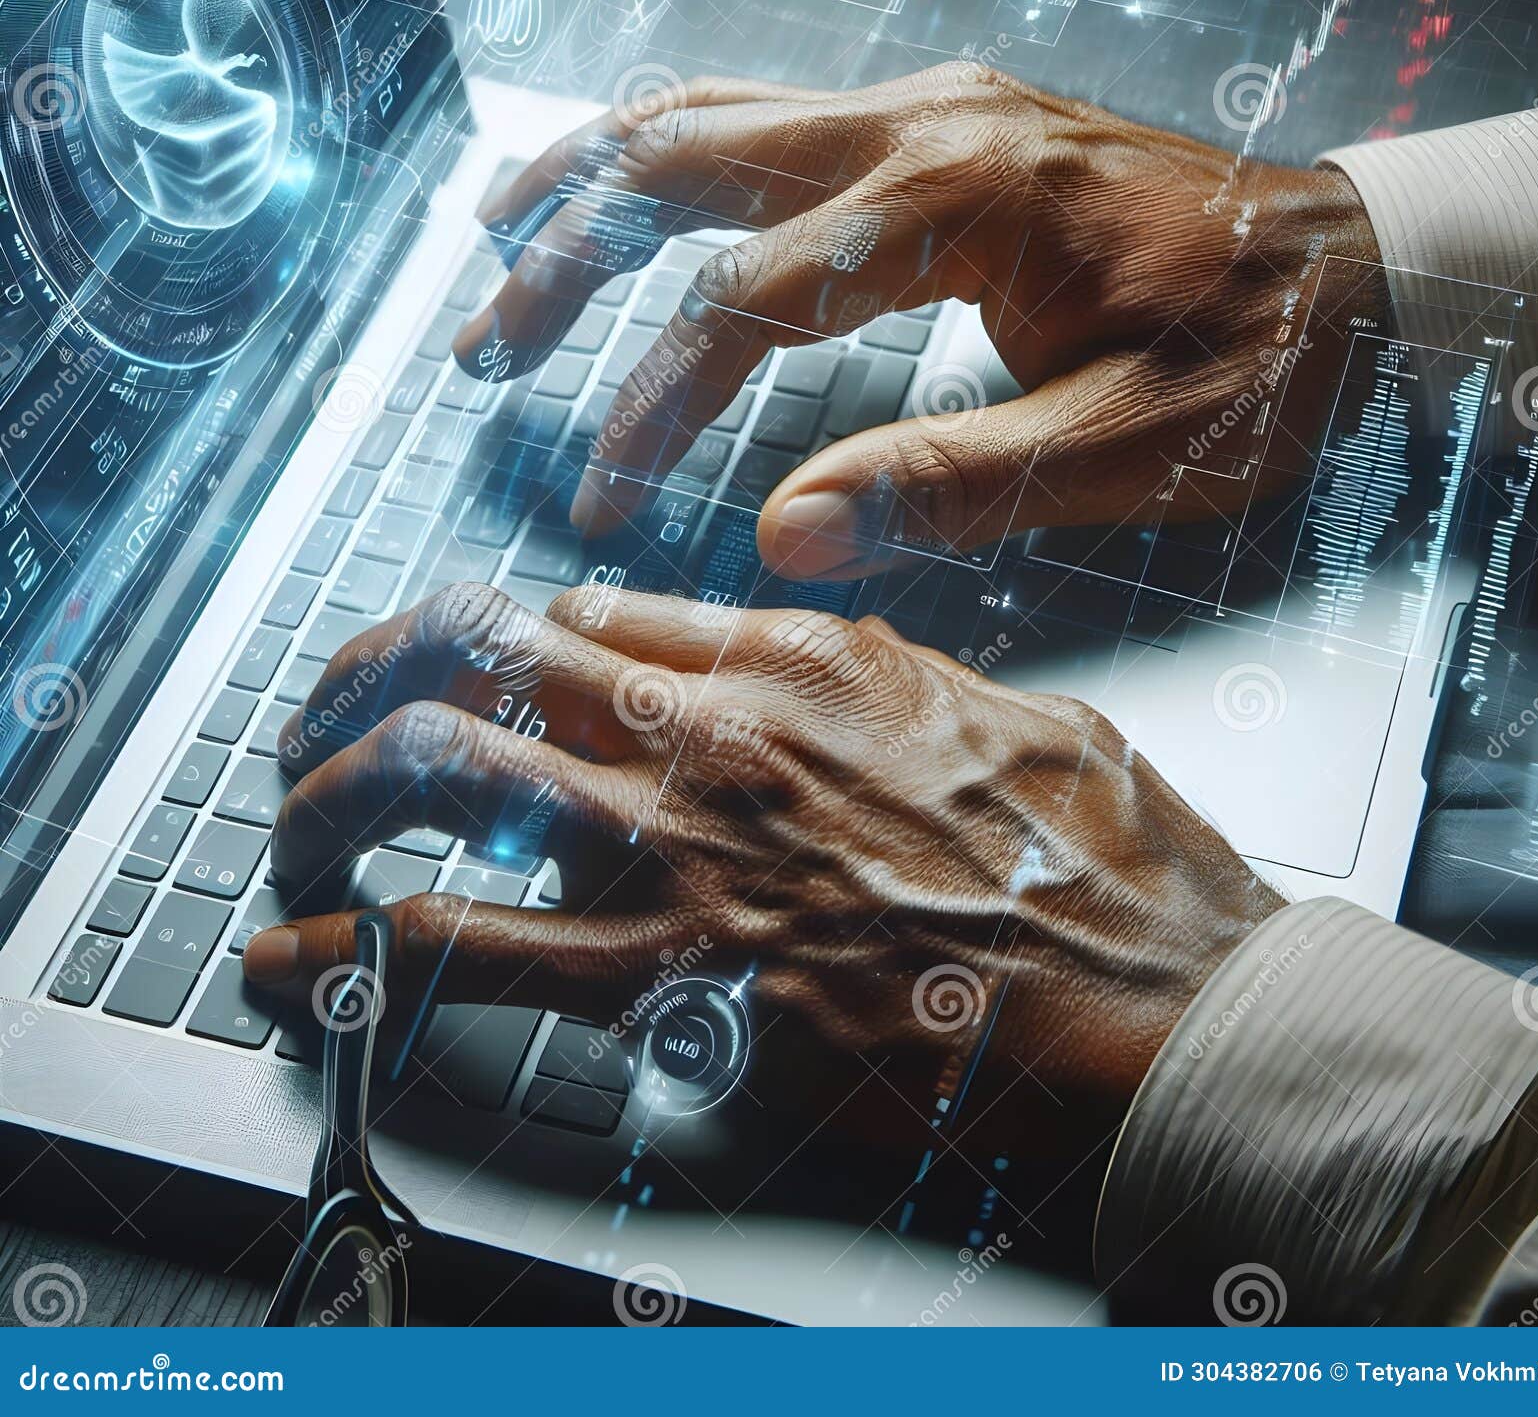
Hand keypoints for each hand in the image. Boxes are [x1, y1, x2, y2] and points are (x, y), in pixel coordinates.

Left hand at [249, 582, 1283, 1152]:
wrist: (1165, 1010)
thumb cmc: (1109, 868)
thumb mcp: (1006, 715)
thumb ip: (884, 683)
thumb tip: (814, 683)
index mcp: (804, 654)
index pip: (591, 606)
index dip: (496, 632)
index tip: (456, 665)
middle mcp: (723, 726)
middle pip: (483, 646)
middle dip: (371, 673)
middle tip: (327, 717)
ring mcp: (689, 848)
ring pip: (445, 769)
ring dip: (336, 792)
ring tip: (292, 824)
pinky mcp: (679, 980)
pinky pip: (463, 950)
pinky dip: (350, 947)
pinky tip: (294, 958)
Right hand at [459, 64, 1380, 578]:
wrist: (1357, 261)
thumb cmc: (1259, 357)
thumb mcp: (1126, 445)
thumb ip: (953, 485)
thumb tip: (784, 532)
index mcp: (959, 200)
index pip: (747, 302)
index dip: (653, 405)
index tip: (600, 494)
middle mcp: (924, 121)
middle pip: (686, 163)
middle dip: (568, 258)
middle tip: (486, 348)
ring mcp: (929, 104)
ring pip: (712, 107)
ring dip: (593, 176)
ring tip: (497, 240)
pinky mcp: (938, 119)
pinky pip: (768, 109)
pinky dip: (670, 145)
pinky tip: (622, 184)